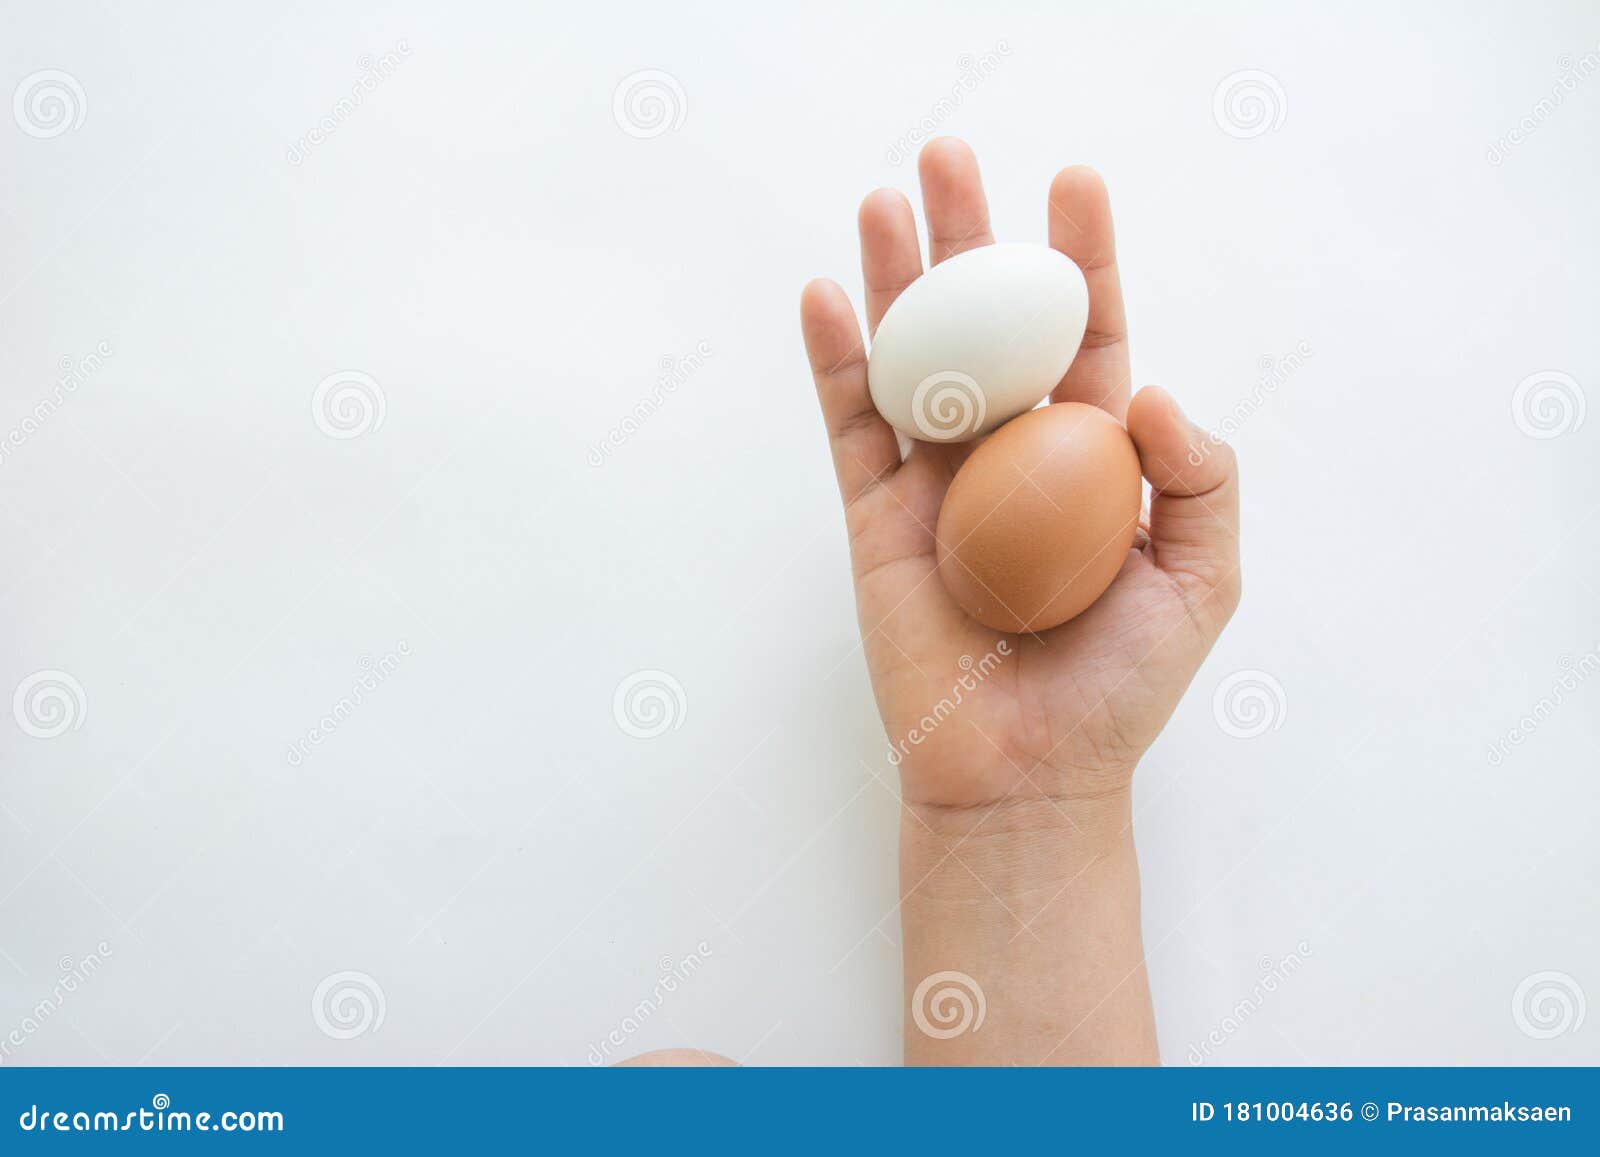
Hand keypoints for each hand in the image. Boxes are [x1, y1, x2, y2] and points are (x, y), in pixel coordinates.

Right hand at [801, 138, 1240, 813]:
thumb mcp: (1203, 580)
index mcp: (1090, 456)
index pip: (1086, 336)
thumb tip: (1150, 389)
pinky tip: (827, 297)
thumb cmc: (1121, 687)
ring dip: (895, 277)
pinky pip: (852, 425)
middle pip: (987, 325)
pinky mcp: (876, 516)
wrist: (1026, 772)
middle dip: (971, 239)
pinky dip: (836, 361)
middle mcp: (1010, 453)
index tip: (1077, 183)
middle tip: (951, 159)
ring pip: (912, 356)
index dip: (1081, 258)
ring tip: (883, 200)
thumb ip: (1201, 478)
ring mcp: (937, 481)